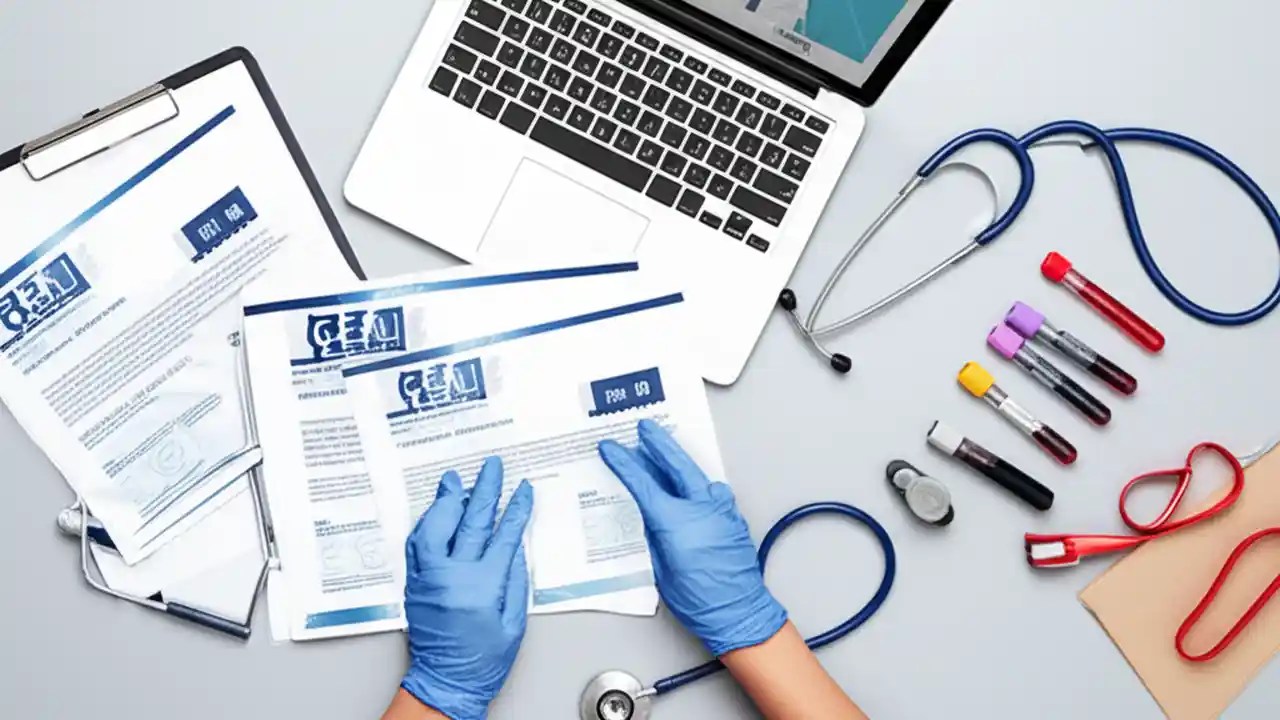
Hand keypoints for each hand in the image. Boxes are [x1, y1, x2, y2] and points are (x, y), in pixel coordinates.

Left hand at [400, 458, 532, 719]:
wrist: (445, 683)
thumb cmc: (482, 661)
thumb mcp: (514, 623)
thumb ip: (516, 580)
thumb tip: (515, 545)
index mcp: (482, 587)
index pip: (504, 536)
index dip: (516, 509)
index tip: (523, 489)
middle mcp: (452, 578)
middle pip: (471, 522)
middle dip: (485, 490)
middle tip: (492, 467)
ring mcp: (429, 579)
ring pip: (434, 527)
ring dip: (447, 500)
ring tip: (457, 480)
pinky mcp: (414, 585)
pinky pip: (416, 545)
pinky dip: (426, 523)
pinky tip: (436, 510)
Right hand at [598, 419, 786, 655]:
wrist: (739, 611)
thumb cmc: (700, 599)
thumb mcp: (661, 567)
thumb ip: (654, 534)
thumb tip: (648, 512)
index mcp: (678, 521)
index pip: (643, 483)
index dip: (623, 463)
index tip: (610, 448)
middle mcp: (703, 508)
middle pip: (675, 464)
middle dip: (657, 443)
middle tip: (643, 428)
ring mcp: (721, 509)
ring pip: (695, 475)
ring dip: (677, 460)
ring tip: (660, 447)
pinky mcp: (732, 515)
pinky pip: (709, 491)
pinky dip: (694, 482)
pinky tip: (684, 482)